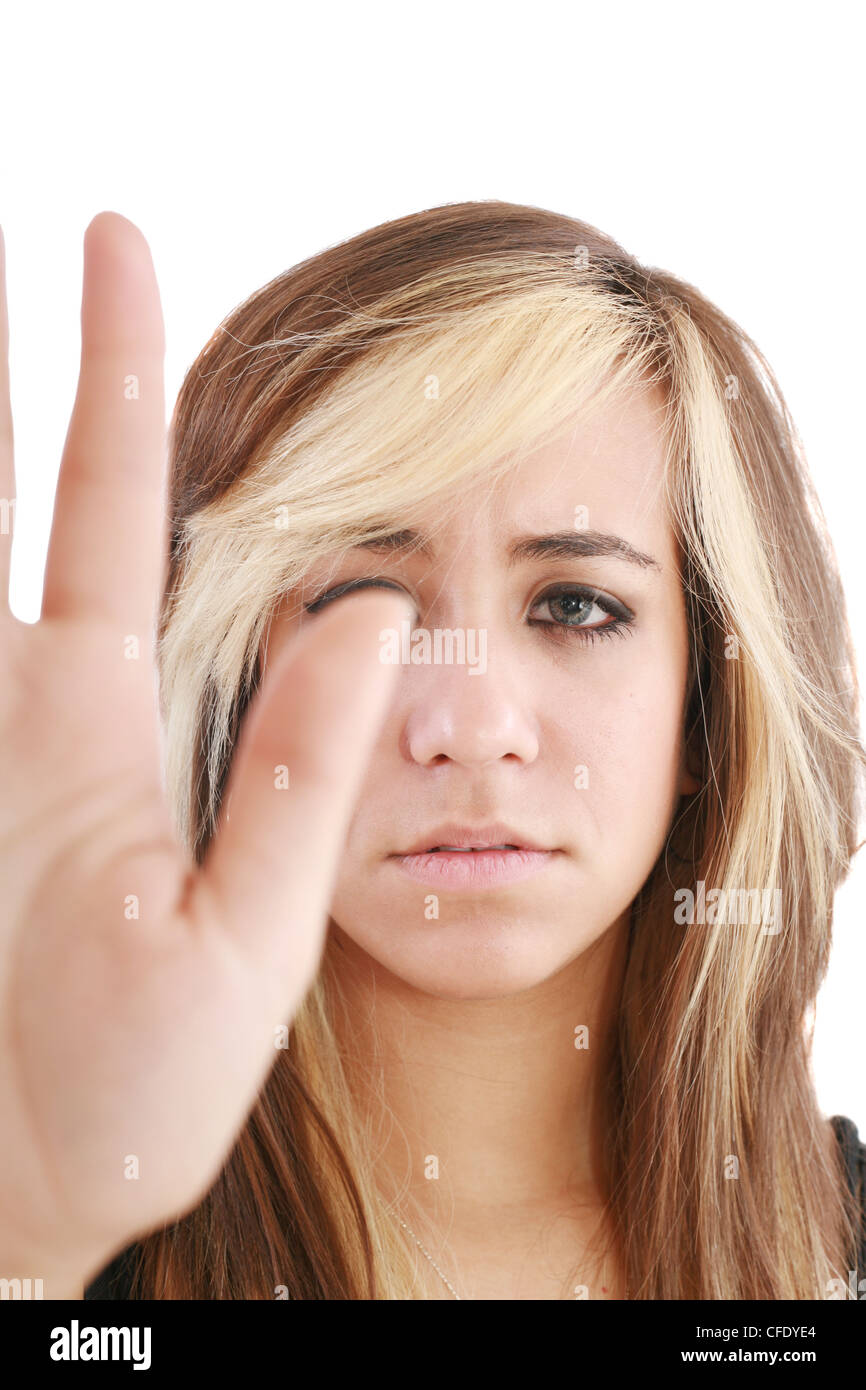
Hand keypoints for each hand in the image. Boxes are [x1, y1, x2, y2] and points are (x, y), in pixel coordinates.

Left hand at [0, 214, 411, 1288]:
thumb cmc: (114, 1087)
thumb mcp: (240, 950)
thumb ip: (296, 775)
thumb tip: (368, 616)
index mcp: (79, 733)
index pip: (107, 511)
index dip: (117, 371)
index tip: (111, 244)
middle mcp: (6, 716)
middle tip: (0, 247)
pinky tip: (9, 573)